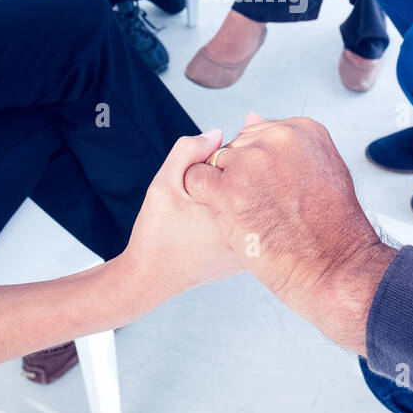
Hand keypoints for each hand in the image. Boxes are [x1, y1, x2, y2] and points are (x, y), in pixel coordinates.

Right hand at [120, 130, 244, 302]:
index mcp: (237, 211)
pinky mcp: (254, 254)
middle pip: (259, 182)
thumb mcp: (163, 185)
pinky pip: (258, 220)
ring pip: (260, 202)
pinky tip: (210, 223)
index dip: (222, 158)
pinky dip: (244, 212)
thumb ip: (189, 151)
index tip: (201, 175)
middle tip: (199, 201)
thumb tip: (219, 134)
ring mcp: (258, 246)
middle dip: (236, 175)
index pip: (247, 163)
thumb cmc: (156, 233)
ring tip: (202, 214)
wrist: (151, 279)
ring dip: (242, 193)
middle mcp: (254, 230)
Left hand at [183, 115, 395, 353]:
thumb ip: (288, 144)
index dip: (260, 166)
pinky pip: (195, 178)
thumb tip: (249, 117)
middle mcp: (276, 139)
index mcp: (302, 130)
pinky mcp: (228, 191)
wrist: (335, 266)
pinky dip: (201, 195)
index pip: (260, 134)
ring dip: (223, 186)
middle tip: (260, 205)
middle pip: (238, 147)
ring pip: (215, 161)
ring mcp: (250, 163)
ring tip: (245, 214)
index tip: (272, 189)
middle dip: (241, 174)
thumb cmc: (332, 227)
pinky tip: (221, 214)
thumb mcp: (323, 171)